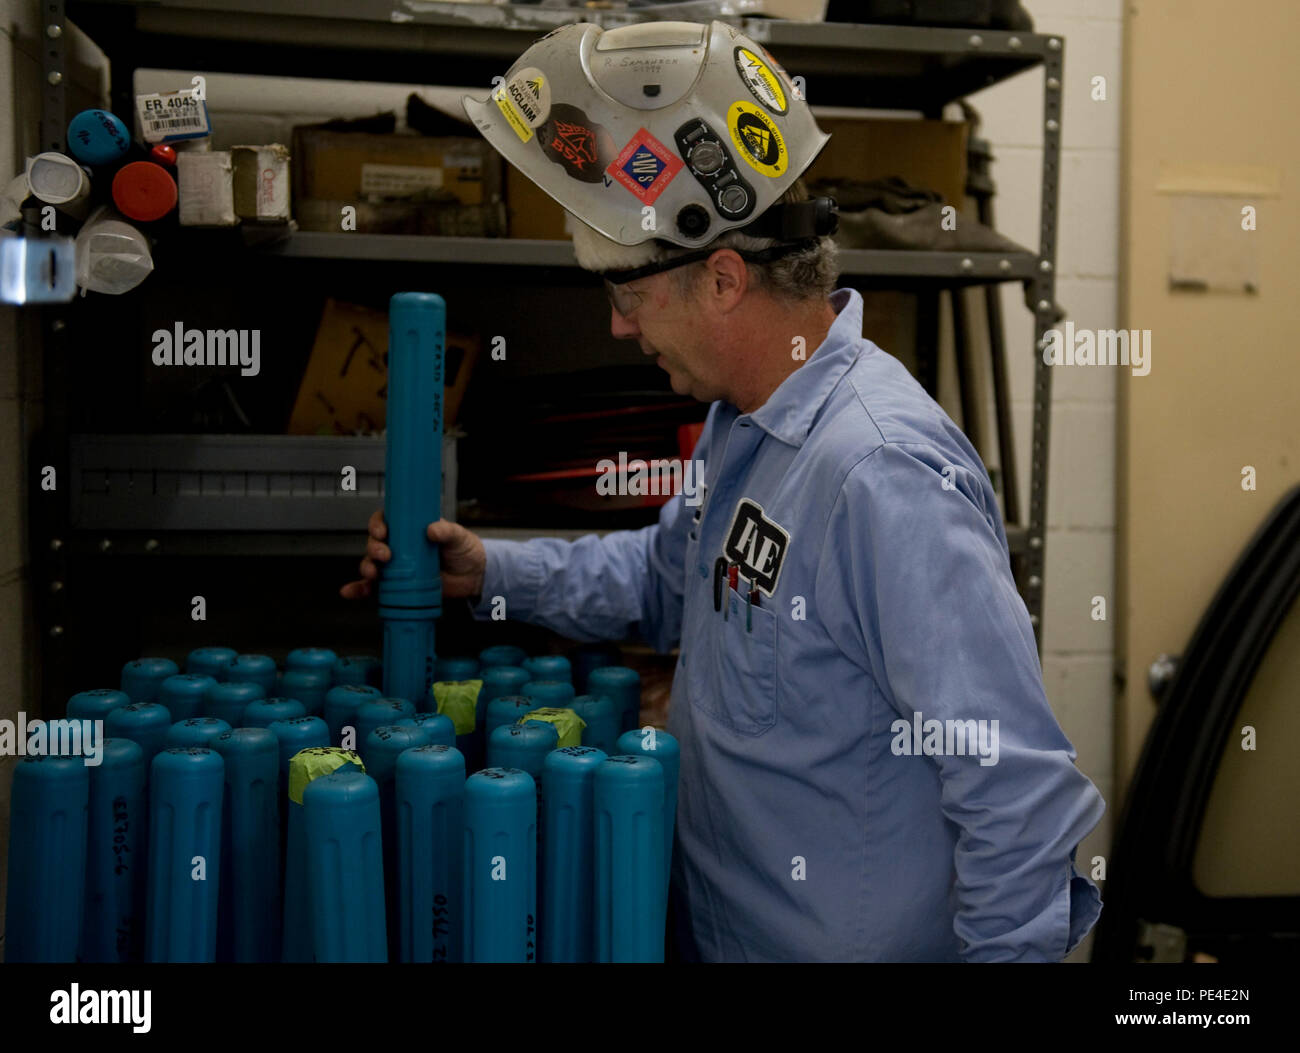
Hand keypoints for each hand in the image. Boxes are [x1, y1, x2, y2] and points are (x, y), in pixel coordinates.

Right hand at [340, 508, 486, 601]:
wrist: (474, 576)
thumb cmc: (464, 550)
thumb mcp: (458, 536)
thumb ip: (447, 531)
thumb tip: (432, 530)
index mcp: (409, 529)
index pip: (386, 521)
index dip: (378, 524)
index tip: (383, 532)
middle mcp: (399, 546)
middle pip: (375, 543)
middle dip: (373, 548)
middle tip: (385, 556)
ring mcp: (397, 566)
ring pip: (372, 563)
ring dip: (367, 567)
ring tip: (374, 573)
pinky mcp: (398, 585)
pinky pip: (374, 587)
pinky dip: (359, 589)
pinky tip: (351, 592)